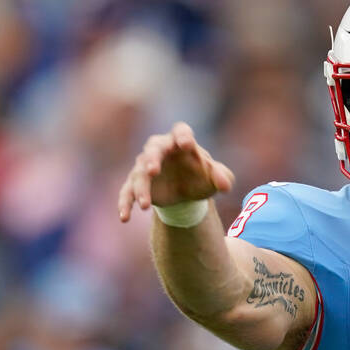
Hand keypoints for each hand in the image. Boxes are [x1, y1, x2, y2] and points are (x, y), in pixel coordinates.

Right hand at [118, 122, 235, 220]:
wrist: (187, 191)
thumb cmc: (202, 176)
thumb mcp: (216, 178)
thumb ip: (222, 178)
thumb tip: (225, 185)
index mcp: (182, 141)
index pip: (181, 131)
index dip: (182, 136)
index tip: (186, 144)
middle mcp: (161, 149)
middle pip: (153, 149)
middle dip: (152, 159)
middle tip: (152, 170)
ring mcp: (145, 166)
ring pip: (139, 174)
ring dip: (141, 188)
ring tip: (145, 205)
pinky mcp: (137, 184)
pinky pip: (127, 192)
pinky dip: (125, 203)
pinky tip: (124, 217)